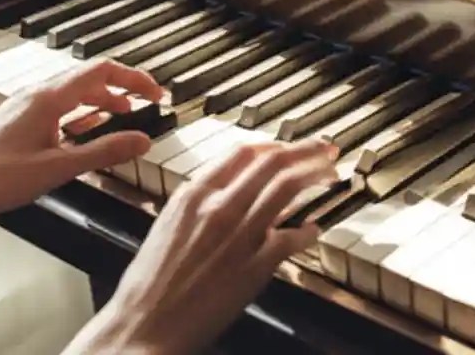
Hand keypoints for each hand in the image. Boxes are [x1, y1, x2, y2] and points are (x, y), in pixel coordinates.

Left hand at [0, 58, 164, 216]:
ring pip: (73, 92)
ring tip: (123, 115)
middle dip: (122, 87)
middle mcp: (36, 95)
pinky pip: (58, 105)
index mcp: (48, 99)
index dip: (135, 79)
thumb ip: (105, 152)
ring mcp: (25, 106)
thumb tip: (143, 140)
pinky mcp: (18, 120)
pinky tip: (86, 130)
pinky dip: (81, 112)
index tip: (157, 92)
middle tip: (147, 102)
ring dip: (102, 100)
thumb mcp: (60, 168)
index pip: (102, 71)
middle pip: (89, 77)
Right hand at [66, 139, 338, 354]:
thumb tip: (234, 193)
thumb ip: (201, 205)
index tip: (288, 148)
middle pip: (274, 161)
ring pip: (288, 187)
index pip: (243, 152)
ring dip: (317, 175)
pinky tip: (313, 230)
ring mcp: (240, 234)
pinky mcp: (255, 266)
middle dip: (307, 150)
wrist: (142, 328)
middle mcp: (218, 207)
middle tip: (326, 148)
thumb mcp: (168, 228)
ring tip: (332, 174)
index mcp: (192, 195)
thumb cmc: (149, 286)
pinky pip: (292, 238)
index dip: (273, 146)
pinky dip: (308, 231)